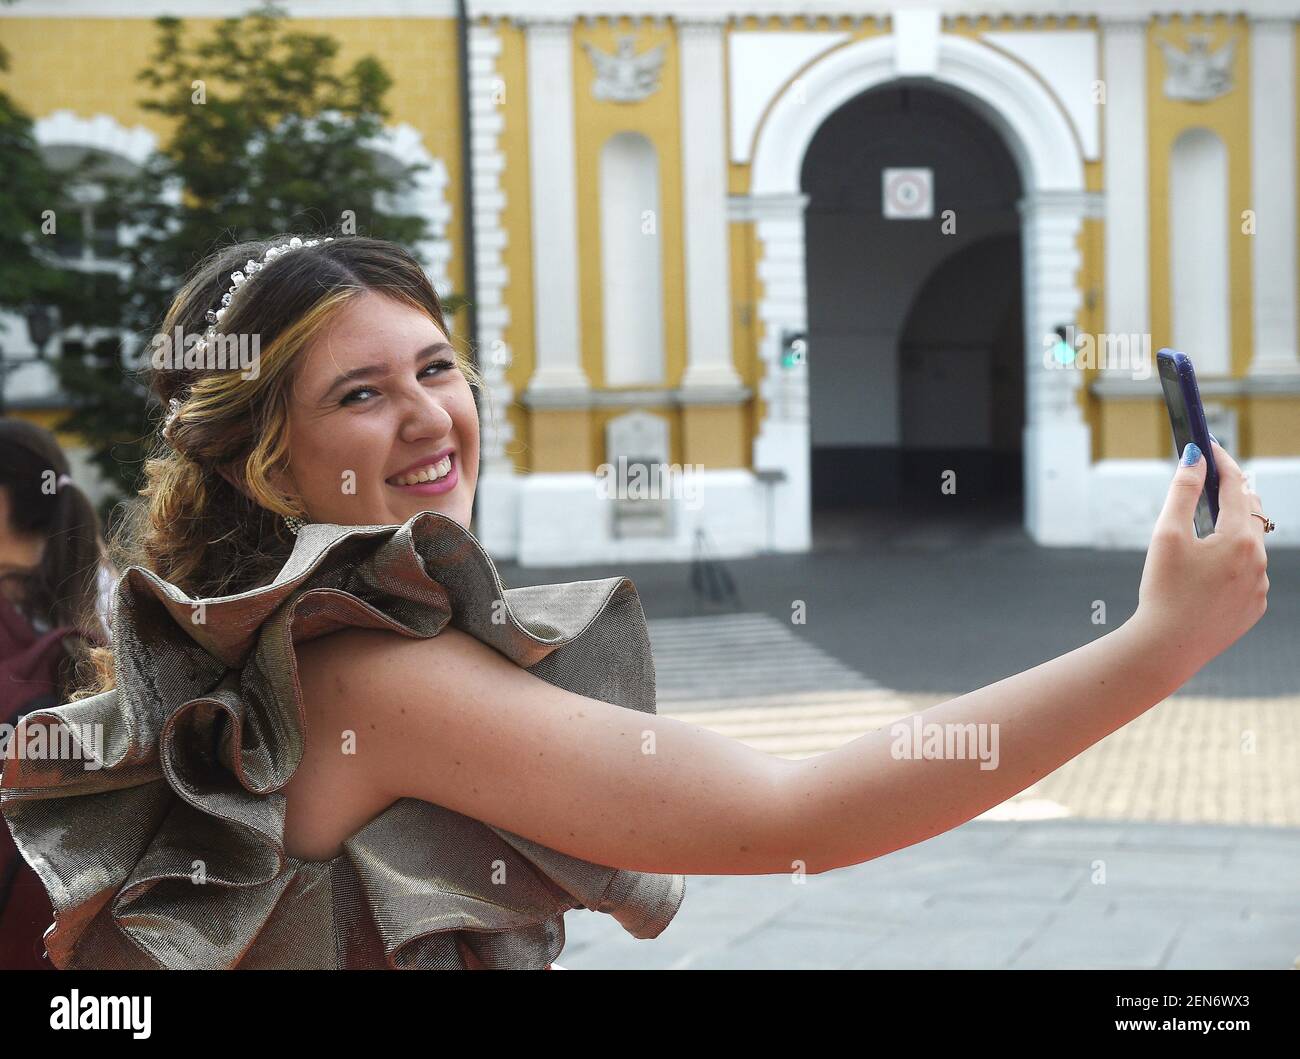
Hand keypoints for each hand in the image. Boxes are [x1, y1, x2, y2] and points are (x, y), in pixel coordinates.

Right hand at [1132, 438, 1268, 664]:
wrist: (1167, 648)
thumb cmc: (1162, 592)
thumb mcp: (1166, 535)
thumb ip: (1182, 491)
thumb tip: (1194, 458)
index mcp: (1240, 538)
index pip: (1236, 486)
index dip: (1221, 461)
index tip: (1208, 445)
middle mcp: (1259, 560)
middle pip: (1251, 512)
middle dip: (1232, 493)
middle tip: (1209, 480)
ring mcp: (1260, 586)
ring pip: (1250, 545)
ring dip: (1231, 530)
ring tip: (1203, 529)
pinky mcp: (1253, 607)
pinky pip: (1247, 574)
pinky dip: (1231, 563)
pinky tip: (1206, 572)